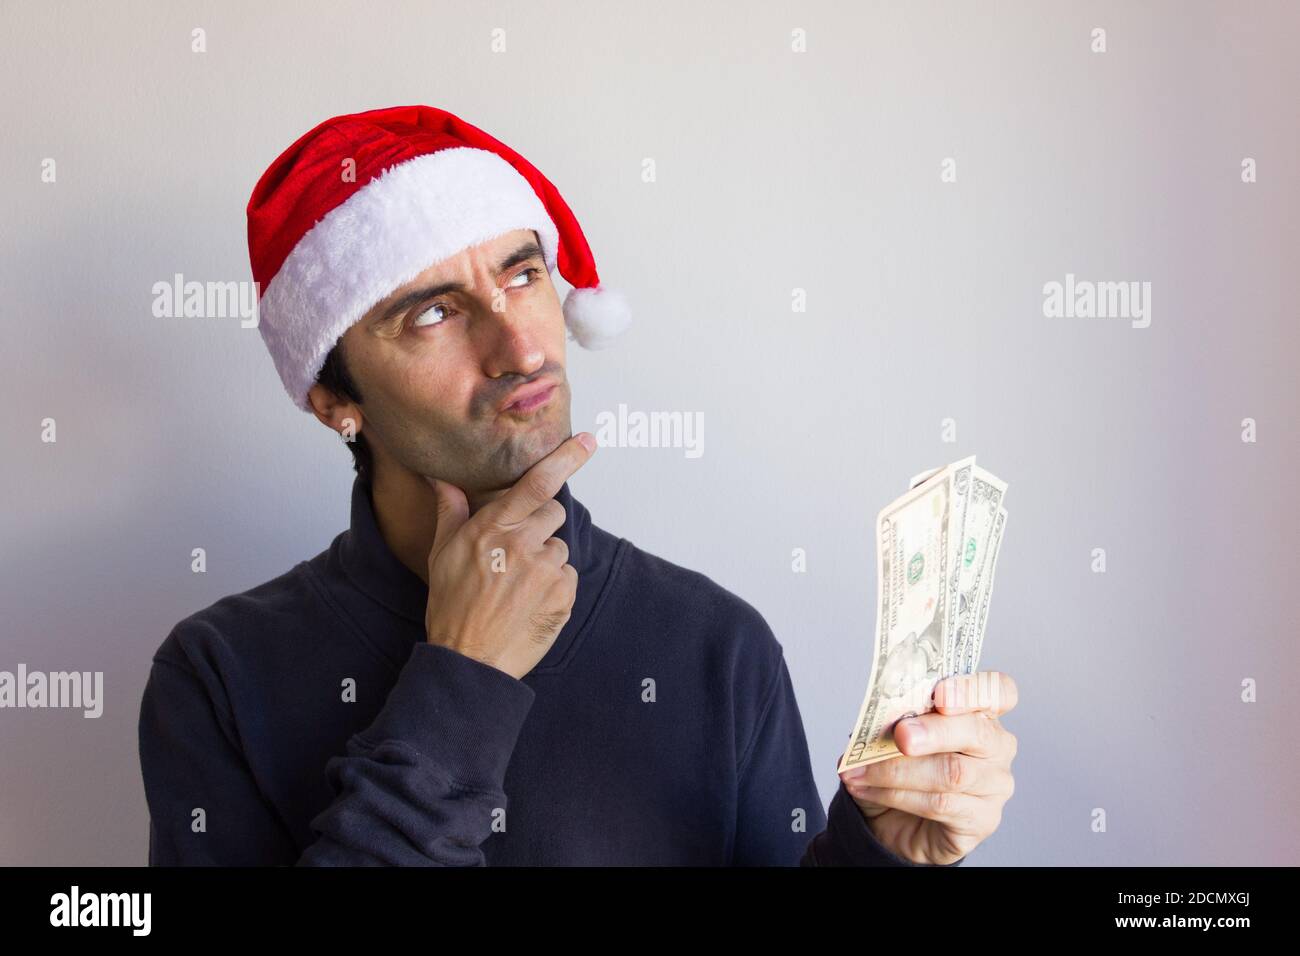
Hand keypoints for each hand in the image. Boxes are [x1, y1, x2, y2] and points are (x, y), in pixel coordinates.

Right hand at [422, 432, 596, 679]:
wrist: (470, 660)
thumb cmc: (451, 605)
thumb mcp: (442, 553)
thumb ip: (451, 511)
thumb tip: (441, 479)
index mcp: (493, 528)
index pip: (537, 483)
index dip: (567, 458)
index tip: (589, 441)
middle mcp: (523, 544)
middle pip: (554, 512)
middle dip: (540, 525)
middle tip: (515, 554)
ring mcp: (546, 571)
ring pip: (560, 547)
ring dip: (545, 561)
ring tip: (517, 586)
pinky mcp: (564, 596)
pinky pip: (568, 577)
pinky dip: (555, 587)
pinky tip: (530, 603)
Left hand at [839, 671, 1017, 864]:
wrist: (895, 819)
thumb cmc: (902, 767)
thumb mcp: (893, 736)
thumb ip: (894, 721)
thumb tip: (875, 719)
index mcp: (980, 712)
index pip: (998, 690)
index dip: (973, 690)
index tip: (941, 694)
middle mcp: (996, 746)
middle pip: (976, 732)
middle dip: (935, 731)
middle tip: (900, 735)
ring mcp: (994, 785)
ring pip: (952, 773)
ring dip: (898, 770)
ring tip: (858, 770)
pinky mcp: (982, 820)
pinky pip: (940, 804)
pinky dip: (895, 795)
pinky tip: (867, 789)